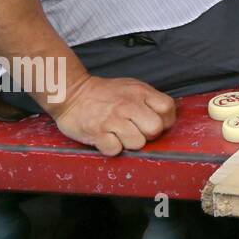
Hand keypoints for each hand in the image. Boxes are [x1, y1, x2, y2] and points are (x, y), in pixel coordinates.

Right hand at [48, 74, 176, 155]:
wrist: (72, 93)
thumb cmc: (104, 93)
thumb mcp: (132, 87)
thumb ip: (149, 100)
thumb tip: (165, 117)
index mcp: (140, 93)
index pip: (167, 108)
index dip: (165, 120)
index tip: (156, 123)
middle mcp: (128, 105)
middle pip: (155, 129)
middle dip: (149, 135)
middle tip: (138, 131)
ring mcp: (112, 119)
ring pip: (137, 143)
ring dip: (129, 143)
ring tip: (119, 135)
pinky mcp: (97, 133)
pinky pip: (115, 150)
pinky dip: (112, 148)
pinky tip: (107, 139)